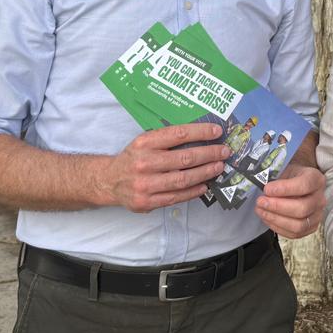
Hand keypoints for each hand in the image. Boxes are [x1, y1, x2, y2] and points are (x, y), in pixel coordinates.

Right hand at [100, 122, 228, 212]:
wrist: (109, 181)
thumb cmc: (133, 158)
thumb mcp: (144, 141)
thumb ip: (167, 139)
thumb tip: (201, 136)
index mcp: (144, 143)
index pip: (178, 134)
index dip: (200, 132)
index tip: (217, 131)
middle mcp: (144, 162)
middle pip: (184, 158)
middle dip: (209, 154)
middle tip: (224, 151)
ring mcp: (145, 184)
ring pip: (183, 179)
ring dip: (205, 173)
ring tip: (218, 167)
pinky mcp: (147, 202)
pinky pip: (176, 197)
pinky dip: (193, 191)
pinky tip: (205, 185)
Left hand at [256, 160, 325, 238]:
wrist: (298, 183)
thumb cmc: (290, 176)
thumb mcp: (285, 169)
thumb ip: (276, 177)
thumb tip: (262, 188)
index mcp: (316, 179)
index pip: (304, 185)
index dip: (284, 189)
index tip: (267, 189)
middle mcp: (320, 199)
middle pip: (302, 208)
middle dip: (277, 207)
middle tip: (260, 202)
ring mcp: (317, 215)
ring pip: (299, 225)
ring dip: (276, 219)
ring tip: (261, 211)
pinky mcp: (311, 228)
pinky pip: (294, 234)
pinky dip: (278, 228)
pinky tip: (267, 218)